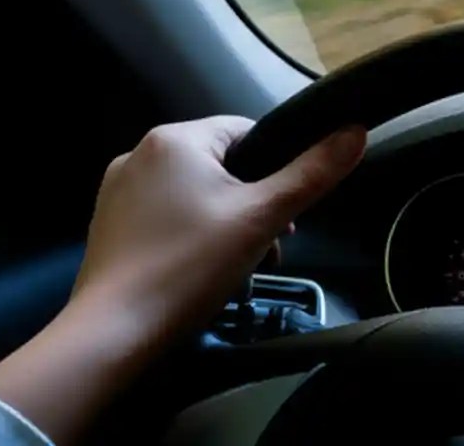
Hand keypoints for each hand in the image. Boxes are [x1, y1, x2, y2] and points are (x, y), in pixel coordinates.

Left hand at [73, 116, 365, 337]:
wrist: (115, 331)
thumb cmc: (191, 265)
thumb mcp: (263, 218)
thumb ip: (313, 173)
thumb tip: (355, 132)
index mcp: (175, 138)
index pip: (248, 132)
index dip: (278, 168)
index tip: (287, 212)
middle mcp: (140, 153)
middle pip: (222, 165)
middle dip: (253, 202)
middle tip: (268, 246)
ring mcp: (118, 190)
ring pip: (194, 193)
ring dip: (225, 222)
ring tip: (237, 264)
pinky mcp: (108, 224)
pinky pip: (165, 216)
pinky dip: (190, 235)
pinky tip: (199, 271)